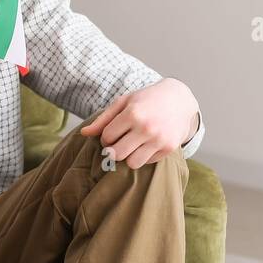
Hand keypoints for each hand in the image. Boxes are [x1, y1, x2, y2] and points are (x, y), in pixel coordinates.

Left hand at [80, 77, 199, 168]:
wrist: (179, 99)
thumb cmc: (145, 100)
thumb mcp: (123, 103)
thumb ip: (103, 120)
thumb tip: (83, 133)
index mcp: (132, 114)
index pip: (107, 138)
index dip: (106, 138)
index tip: (112, 133)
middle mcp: (146, 128)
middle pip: (117, 154)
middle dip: (113, 151)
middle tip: (118, 143)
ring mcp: (159, 139)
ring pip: (133, 163)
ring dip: (128, 156)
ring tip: (131, 145)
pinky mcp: (169, 148)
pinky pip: (148, 162)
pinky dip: (144, 156)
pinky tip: (146, 144)